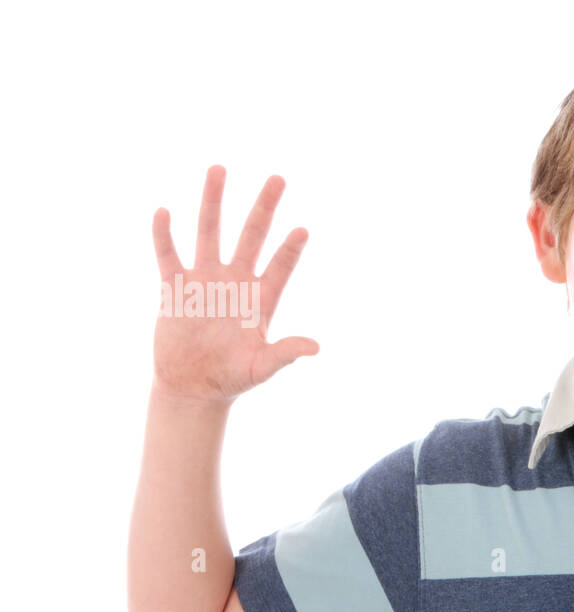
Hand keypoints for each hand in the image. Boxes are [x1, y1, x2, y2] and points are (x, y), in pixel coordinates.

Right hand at [152, 165, 317, 403]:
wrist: (192, 386)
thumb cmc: (232, 378)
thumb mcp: (260, 367)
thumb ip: (284, 354)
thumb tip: (316, 347)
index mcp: (261, 298)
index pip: (281, 267)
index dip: (291, 249)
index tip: (303, 230)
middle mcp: (236, 281)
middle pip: (252, 236)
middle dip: (264, 208)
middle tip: (279, 178)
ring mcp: (205, 280)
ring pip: (210, 232)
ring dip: (214, 202)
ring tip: (219, 169)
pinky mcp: (175, 288)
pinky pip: (168, 255)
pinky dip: (164, 235)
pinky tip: (164, 212)